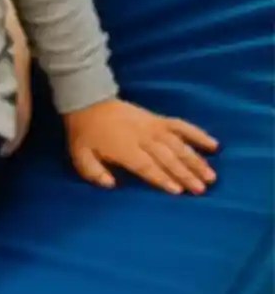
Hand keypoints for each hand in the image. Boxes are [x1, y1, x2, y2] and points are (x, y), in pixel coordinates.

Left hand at [64, 99, 219, 194]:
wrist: (88, 102)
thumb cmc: (84, 133)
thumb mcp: (80, 156)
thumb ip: (94, 172)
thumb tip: (111, 185)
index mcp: (124, 148)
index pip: (147, 166)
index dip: (162, 178)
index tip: (178, 191)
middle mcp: (143, 137)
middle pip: (167, 158)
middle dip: (185, 174)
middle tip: (201, 190)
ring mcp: (153, 126)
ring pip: (179, 145)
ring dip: (196, 161)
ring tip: (211, 176)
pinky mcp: (158, 119)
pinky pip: (182, 126)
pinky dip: (198, 134)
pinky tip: (214, 145)